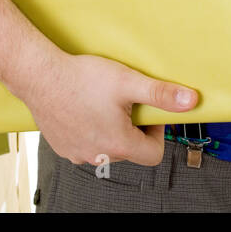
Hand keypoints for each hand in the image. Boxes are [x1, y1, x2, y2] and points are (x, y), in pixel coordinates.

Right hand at [23, 52, 198, 166]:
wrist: (39, 75)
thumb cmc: (81, 79)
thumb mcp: (128, 82)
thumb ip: (161, 94)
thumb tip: (191, 101)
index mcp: (118, 145)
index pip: (154, 154)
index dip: (157, 133)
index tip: (148, 112)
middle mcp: (98, 156)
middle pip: (130, 150)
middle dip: (133, 128)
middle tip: (124, 101)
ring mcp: (77, 154)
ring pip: (107, 147)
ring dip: (111, 129)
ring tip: (102, 103)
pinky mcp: (62, 147)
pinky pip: (86, 145)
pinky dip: (90, 130)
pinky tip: (84, 108)